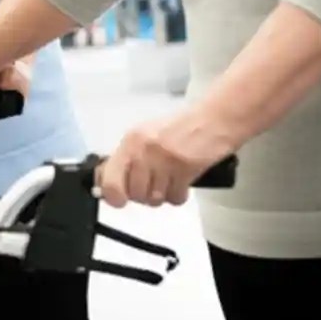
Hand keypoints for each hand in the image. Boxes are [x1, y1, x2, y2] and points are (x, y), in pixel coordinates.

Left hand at [97, 104, 239, 208]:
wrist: (215, 119)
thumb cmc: (181, 129)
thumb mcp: (146, 136)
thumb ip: (126, 159)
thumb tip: (105, 184)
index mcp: (130, 141)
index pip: (109, 180)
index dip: (113, 196)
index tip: (120, 199)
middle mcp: (143, 151)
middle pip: (134, 194)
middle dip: (144, 195)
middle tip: (156, 182)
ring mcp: (164, 160)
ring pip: (154, 199)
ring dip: (163, 195)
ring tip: (170, 180)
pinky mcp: (184, 170)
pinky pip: (175, 198)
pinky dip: (179, 195)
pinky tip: (183, 181)